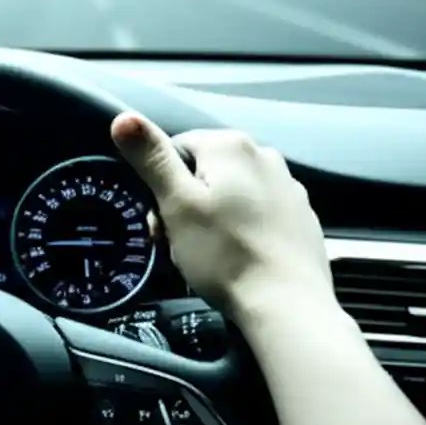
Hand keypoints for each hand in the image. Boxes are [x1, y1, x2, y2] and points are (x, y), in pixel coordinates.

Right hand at [111, 112, 334, 326]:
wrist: (287, 307)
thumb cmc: (224, 255)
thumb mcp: (177, 204)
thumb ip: (152, 158)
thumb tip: (124, 117)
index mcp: (230, 145)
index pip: (175, 149)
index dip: (160, 187)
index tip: (161, 224)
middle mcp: (264, 154)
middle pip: (204, 172)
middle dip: (186, 205)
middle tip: (180, 245)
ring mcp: (288, 186)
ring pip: (231, 194)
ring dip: (212, 219)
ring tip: (208, 256)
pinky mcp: (301, 217)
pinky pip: (257, 214)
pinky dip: (242, 231)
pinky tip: (239, 259)